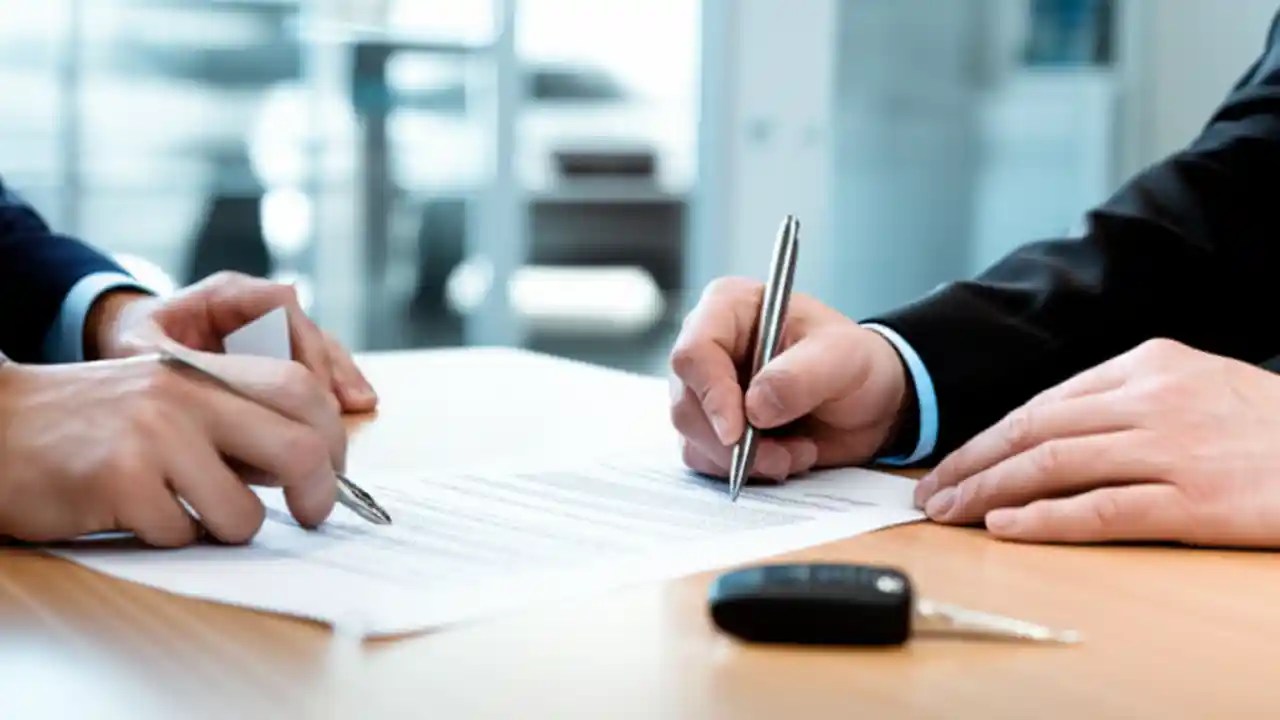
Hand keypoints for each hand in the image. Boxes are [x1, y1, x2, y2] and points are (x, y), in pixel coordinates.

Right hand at [0, 353, 345, 545]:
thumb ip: (231, 417)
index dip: (335, 438)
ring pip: (243, 514)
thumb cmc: (93, 420)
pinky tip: (136, 514)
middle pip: (299, 449)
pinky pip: (181, 535)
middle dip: (320, 493)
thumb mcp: (168, 394)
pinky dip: (170, 538)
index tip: (332, 472)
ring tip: (187, 511)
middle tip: (312, 515)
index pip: (304, 390)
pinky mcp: (121, 482)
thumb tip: (312, 464)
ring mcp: (154, 438)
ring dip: (228, 529)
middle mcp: (185, 395)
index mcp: (204, 370)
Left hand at [89, 271, 376, 412]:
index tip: (303, 383)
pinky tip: (357, 407)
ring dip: (341, 380)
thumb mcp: (140, 352)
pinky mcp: (281, 360)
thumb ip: (175, 368)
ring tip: (359, 407)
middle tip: (338, 410)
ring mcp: (275, 335)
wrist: (131, 347)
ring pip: (322, 348)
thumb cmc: (135, 344)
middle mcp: (259, 310)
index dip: (301, 339)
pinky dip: (335, 390)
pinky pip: (318, 369)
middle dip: (330, 370)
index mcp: (226, 294)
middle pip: (311, 329)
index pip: (279, 303)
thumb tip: (214, 395)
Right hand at [669, 277, 909, 480]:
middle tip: (782, 455)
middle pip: (686, 404)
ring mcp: (707, 390)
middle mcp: (709, 347)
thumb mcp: (843, 358)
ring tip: (797, 451)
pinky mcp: (713, 427)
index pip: (693, 352)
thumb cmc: (856, 363)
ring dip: (746, 459)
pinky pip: (708, 460)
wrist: (869, 403)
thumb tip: (755, 407)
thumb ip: (800, 377)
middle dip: (732, 442)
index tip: (737, 431)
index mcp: (729, 309)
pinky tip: (785, 455)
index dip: (710, 394)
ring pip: (694, 438)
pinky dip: (747, 469)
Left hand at [916, 339, 1279, 546]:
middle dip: (972, 463)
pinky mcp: (1196, 501)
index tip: (953, 462)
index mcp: (1148, 363)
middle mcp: (1152, 399)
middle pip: (1034, 431)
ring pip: (1054, 466)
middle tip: (931, 493)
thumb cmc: (1268, 427)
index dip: (988, 437)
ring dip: (990, 491)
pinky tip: (1007, 527)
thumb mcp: (1198, 384)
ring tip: (952, 513)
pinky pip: (1103, 510)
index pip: (1044, 404)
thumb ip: (1128, 398)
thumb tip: (1050, 429)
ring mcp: (1173, 449)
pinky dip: (1046, 519)